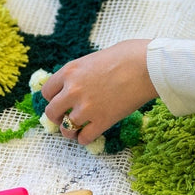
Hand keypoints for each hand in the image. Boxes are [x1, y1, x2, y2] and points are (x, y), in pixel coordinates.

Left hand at [41, 39, 156, 145]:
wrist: (147, 66)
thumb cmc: (127, 55)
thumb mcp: (95, 57)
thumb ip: (83, 71)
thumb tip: (84, 79)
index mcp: (69, 71)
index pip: (47, 92)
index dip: (53, 98)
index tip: (60, 101)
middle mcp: (72, 90)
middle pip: (51, 112)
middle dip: (57, 117)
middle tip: (65, 117)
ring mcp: (86, 108)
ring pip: (66, 129)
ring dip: (70, 131)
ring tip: (76, 131)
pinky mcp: (102, 121)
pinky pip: (84, 138)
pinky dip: (85, 139)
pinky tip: (90, 135)